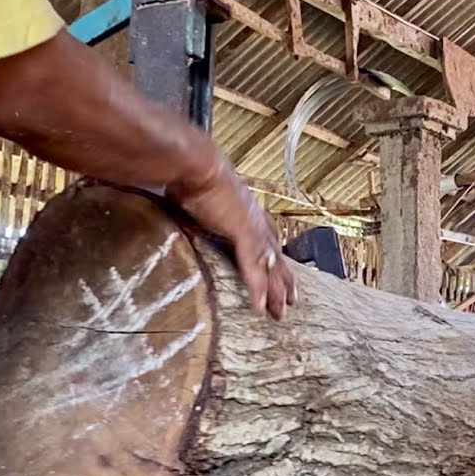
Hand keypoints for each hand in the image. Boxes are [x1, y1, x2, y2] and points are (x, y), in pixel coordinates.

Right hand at [168, 157, 296, 319]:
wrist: (194, 163)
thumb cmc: (191, 174)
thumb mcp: (197, 195)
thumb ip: (196, 208)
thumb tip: (184, 211)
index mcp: (247, 211)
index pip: (267, 238)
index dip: (275, 257)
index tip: (280, 270)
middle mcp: (256, 220)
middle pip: (275, 257)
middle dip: (283, 281)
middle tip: (290, 301)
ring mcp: (253, 228)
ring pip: (271, 267)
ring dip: (275, 292)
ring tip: (280, 313)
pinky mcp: (244, 235)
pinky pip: (254, 269)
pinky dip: (258, 290)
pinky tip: (259, 308)